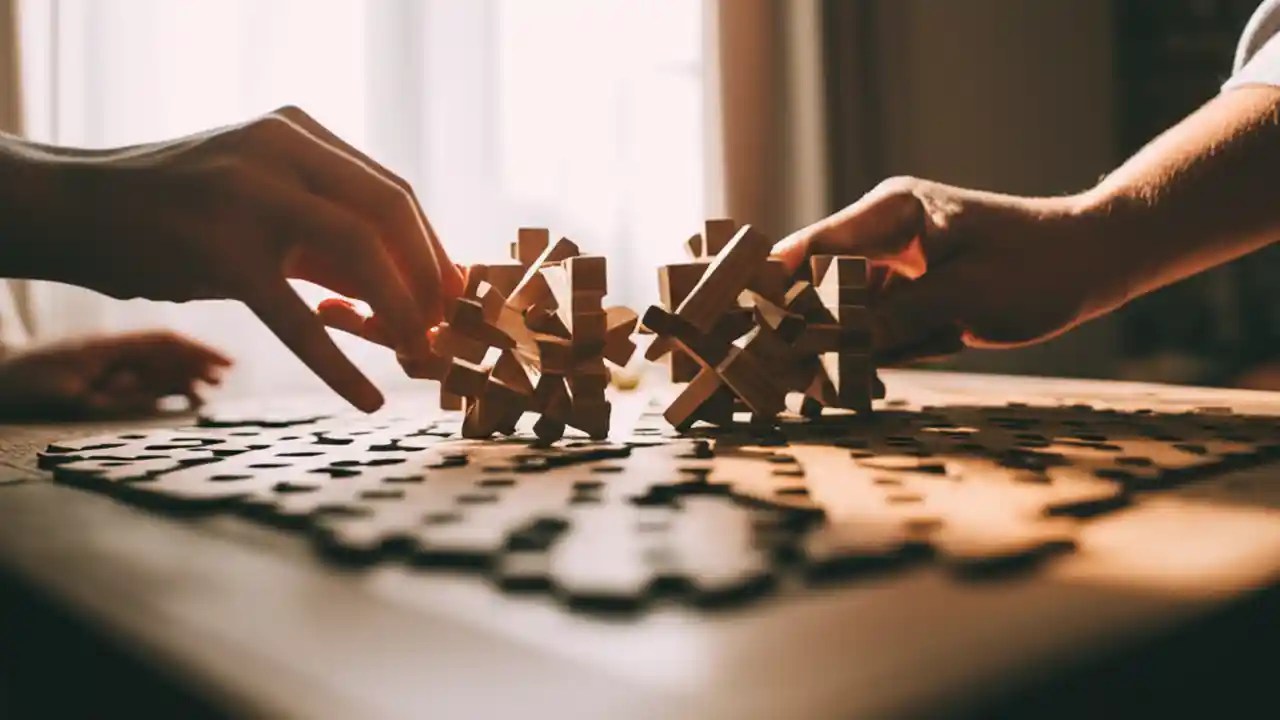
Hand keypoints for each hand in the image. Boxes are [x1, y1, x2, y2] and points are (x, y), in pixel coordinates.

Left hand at [0, 331, 230, 419]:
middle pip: (168, 350)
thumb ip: (117, 399)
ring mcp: (109, 358)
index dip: (201, 351)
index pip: (166, 342)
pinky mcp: (103, 371)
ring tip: (212, 389)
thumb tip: (160, 400)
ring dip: (187, 372)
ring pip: (159, 362)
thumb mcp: (70, 398)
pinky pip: (143, 373)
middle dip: (201, 360)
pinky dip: (166, 382)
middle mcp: (114, 348)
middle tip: (229, 376)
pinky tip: (183, 394)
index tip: (228, 362)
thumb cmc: (27, 385)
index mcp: (109, 347)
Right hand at [2, 106, 462, 411]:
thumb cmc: (180, 213)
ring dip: (399, 315)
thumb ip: (328, 234)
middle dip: (427, 280)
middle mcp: (280, 150)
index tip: (449, 300)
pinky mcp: (220, 252)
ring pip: (360, 256)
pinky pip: (298, 320)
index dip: (432, 252)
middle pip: (392, 216)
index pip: (394, 193)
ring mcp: (249, 196)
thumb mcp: (262, 202)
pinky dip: (339, 365)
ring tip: (413, 358)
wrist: (77, 209)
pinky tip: (365, 399)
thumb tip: (412, 287)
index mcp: (297, 134)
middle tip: (440, 332)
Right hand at [774, 177, 1128, 362]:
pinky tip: (864, 374)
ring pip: (842, 313)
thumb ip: (890, 320)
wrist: (1095, 261)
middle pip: (817, 284)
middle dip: (797, 328)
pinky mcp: (912, 294)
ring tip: (813, 378)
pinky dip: (870, 354)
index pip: (809, 248)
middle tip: (768, 369)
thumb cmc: (1035, 266)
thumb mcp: (960, 296)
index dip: (771, 287)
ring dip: (835, 348)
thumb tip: (826, 347)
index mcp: (889, 215)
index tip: (741, 326)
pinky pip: (874, 328)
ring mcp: (897, 267)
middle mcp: (883, 236)